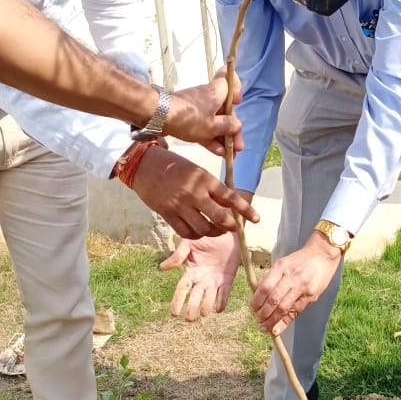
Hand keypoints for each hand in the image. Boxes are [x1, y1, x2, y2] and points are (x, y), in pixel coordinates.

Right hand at [130, 146, 257, 238]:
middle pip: (219, 218)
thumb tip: (229, 204)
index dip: (246, 210)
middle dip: (230, 226)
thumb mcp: (197, 171)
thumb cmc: (174, 165)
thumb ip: (212, 187)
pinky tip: (200, 231)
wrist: (144, 164)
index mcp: (204, 179)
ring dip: (214, 232)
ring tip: (217, 230)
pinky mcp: (167, 214)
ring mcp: (180, 206)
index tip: (256, 218)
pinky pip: (186, 232)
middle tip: (234, 227)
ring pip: (204, 229)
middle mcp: (194, 193)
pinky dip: (196, 234)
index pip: (230, 197)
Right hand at [159, 234, 241, 319]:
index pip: (181, 290)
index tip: (173, 314)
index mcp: (190, 272)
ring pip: (209, 297)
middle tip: (189, 319)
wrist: (226, 229)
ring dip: (206, 306)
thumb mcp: (189, 243)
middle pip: (194, 297)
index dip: (177, 301)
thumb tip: (162, 268)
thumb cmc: (205, 235)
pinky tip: (219, 309)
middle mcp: (201, 280)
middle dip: (191, 308)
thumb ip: (178, 255)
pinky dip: (222, 301)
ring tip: (204, 313)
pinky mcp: (228, 278)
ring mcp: (214, 280)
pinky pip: (225, 292)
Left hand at [164, 67, 243, 153]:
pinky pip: (204, 128)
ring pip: (215, 121)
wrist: (158, 118)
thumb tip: (237, 126)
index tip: (237, 102)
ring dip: (223, 138)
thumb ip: (228, 126)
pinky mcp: (188, 119)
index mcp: (216, 93)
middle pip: (225, 110)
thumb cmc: (189, 118)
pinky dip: (211, 139)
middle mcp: (208, 98)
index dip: (236, 87)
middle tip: (238, 147)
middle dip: (233, 129)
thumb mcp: (212, 126)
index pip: (228, 77)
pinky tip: (219, 153)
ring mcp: (197, 109)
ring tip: (230, 155)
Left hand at [251, 236, 341, 336]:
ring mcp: (302, 287)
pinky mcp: (311, 296)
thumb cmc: (300, 259)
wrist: (323, 255)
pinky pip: (295, 312)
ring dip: (272, 321)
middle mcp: (291, 277)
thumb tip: (259, 297)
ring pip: (283, 308)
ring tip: (264, 328)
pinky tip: (276, 330)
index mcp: (281, 267)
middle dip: (263, 314)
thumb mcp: (283, 263)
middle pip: (273, 300)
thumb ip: (272, 278)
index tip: (253, 308)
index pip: (265, 287)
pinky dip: (284, 323)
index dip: (256, 301)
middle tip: (258, 320)